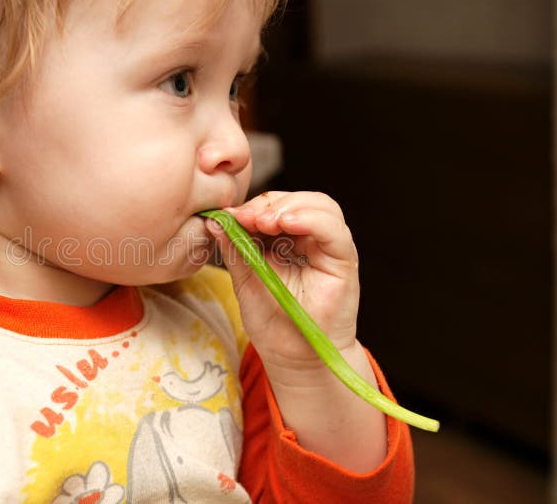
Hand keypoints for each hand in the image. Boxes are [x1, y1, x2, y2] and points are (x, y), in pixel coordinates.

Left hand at [206, 191, 360, 377]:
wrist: (294, 358)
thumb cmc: (273, 321)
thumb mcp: (245, 278)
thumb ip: (234, 247)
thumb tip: (214, 220)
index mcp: (289, 240)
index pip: (277, 206)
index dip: (255, 205)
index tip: (231, 214)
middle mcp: (313, 240)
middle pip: (299, 199)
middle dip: (269, 203)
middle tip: (246, 216)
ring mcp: (330, 248)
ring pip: (321, 206)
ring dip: (290, 206)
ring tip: (265, 221)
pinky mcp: (344, 260)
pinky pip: (334, 230)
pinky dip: (311, 219)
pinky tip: (287, 223)